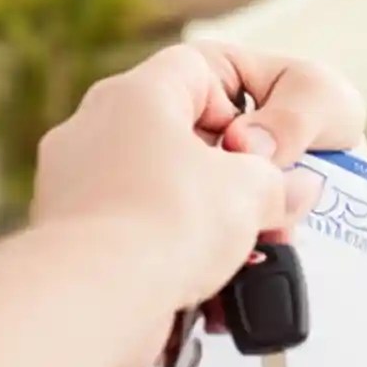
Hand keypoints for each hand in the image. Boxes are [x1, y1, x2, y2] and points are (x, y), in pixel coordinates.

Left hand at [28, 41, 366, 366]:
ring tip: (237, 253)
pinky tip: (201, 283)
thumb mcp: (253, 190)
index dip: (241, 102)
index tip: (261, 144)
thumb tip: (297, 188)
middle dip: (228, 175)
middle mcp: (93, 130)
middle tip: (262, 205)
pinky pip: (132, 231)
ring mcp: (75, 184)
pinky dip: (167, 252)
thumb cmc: (169, 222)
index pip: (197, 68)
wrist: (94, 298)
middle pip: (178, 135)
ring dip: (202, 218)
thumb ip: (281, 184)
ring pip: (157, 187)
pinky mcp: (69, 237)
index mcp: (134, 95)